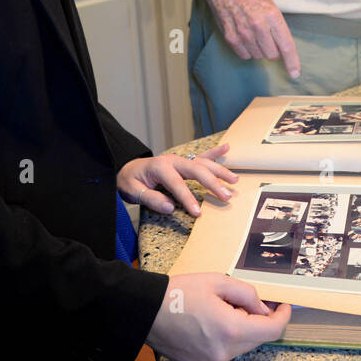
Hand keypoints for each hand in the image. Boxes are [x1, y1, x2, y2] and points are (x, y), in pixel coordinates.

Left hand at [118, 143, 238, 215]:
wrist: (126, 169)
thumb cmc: (129, 181)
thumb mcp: (132, 191)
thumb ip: (151, 199)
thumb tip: (170, 207)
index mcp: (160, 167)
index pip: (177, 184)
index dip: (188, 198)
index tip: (198, 212)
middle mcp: (173, 160)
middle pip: (196, 170)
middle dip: (212, 183)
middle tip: (226, 196)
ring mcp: (179, 159)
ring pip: (203, 163)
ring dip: (219, 171)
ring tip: (234, 180)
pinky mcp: (182, 161)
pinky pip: (201, 156)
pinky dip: (214, 152)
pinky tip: (227, 147)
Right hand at [147, 273, 292, 360]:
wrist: (146, 311)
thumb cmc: (179, 292)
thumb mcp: (219, 282)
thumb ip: (247, 294)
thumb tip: (263, 307)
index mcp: (230, 329)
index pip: (271, 330)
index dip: (282, 316)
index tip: (284, 305)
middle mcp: (223, 351)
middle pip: (258, 339)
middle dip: (260, 320)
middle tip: (250, 301)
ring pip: (242, 346)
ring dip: (242, 328)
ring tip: (223, 309)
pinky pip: (225, 352)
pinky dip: (227, 338)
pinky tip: (212, 322)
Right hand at [203, 0, 300, 78]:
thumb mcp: (270, 4)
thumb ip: (277, 25)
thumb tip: (283, 46)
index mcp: (272, 16)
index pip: (286, 46)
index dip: (292, 62)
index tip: (295, 73)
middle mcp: (259, 27)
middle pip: (272, 54)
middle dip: (274, 51)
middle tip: (268, 39)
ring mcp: (244, 34)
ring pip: (259, 56)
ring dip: (260, 50)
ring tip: (254, 34)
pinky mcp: (231, 39)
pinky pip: (245, 55)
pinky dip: (248, 51)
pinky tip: (245, 38)